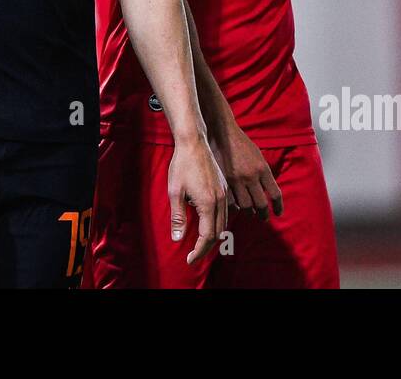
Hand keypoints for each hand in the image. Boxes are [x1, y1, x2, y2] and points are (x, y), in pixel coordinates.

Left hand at [167, 134, 227, 263]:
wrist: (194, 142)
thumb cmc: (181, 165)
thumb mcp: (175, 192)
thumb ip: (178, 217)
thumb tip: (178, 239)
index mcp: (208, 203)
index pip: (207, 236)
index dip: (199, 251)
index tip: (189, 259)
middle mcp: (220, 200)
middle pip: (218, 233)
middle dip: (206, 247)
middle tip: (193, 255)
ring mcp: (224, 193)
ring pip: (223, 223)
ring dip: (213, 236)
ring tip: (199, 243)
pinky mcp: (223, 187)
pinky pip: (225, 212)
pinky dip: (217, 223)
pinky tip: (207, 223)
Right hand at [211, 120, 282, 219]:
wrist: (222, 133)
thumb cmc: (241, 143)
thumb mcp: (258, 156)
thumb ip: (263, 172)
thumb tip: (266, 188)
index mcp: (263, 169)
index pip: (275, 194)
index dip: (278, 206)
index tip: (278, 213)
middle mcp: (252, 176)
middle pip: (261, 203)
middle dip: (263, 214)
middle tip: (263, 217)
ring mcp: (237, 180)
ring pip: (246, 205)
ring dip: (249, 212)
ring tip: (250, 214)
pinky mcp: (224, 181)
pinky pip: (231, 200)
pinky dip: (235, 206)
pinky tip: (235, 207)